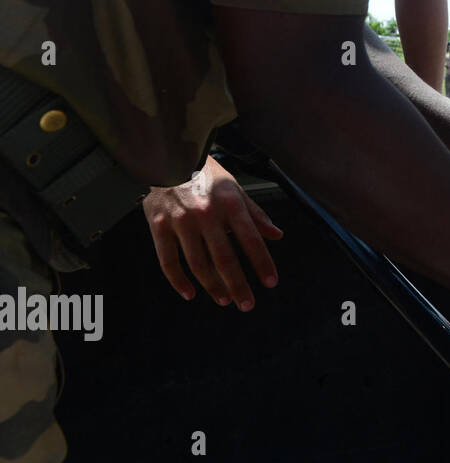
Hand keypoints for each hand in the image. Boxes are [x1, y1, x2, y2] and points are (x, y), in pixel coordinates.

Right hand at [144, 156, 281, 309]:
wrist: (168, 158)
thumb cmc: (206, 175)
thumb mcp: (235, 189)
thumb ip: (255, 215)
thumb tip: (276, 235)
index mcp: (229, 203)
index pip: (251, 239)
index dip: (262, 263)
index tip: (270, 283)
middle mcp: (206, 214)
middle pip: (225, 258)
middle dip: (238, 285)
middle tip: (247, 304)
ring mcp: (180, 221)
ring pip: (198, 263)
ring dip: (213, 286)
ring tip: (225, 300)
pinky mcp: (158, 226)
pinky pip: (168, 260)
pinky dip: (178, 281)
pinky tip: (190, 293)